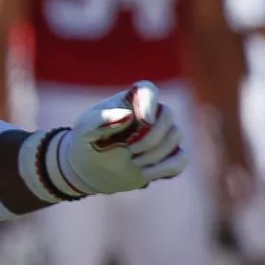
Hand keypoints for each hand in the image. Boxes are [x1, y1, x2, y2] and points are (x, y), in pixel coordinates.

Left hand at [49, 81, 187, 195]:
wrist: (90, 167)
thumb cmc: (86, 141)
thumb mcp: (84, 130)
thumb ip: (102, 120)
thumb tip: (128, 115)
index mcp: (131, 101)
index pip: (148, 90)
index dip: (150, 103)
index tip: (145, 121)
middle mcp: (152, 114)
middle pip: (167, 115)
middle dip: (151, 136)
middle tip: (130, 150)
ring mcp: (163, 135)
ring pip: (175, 137)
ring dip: (155, 153)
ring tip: (132, 163)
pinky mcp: (168, 156)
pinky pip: (180, 160)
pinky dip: (166, 168)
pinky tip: (145, 174)